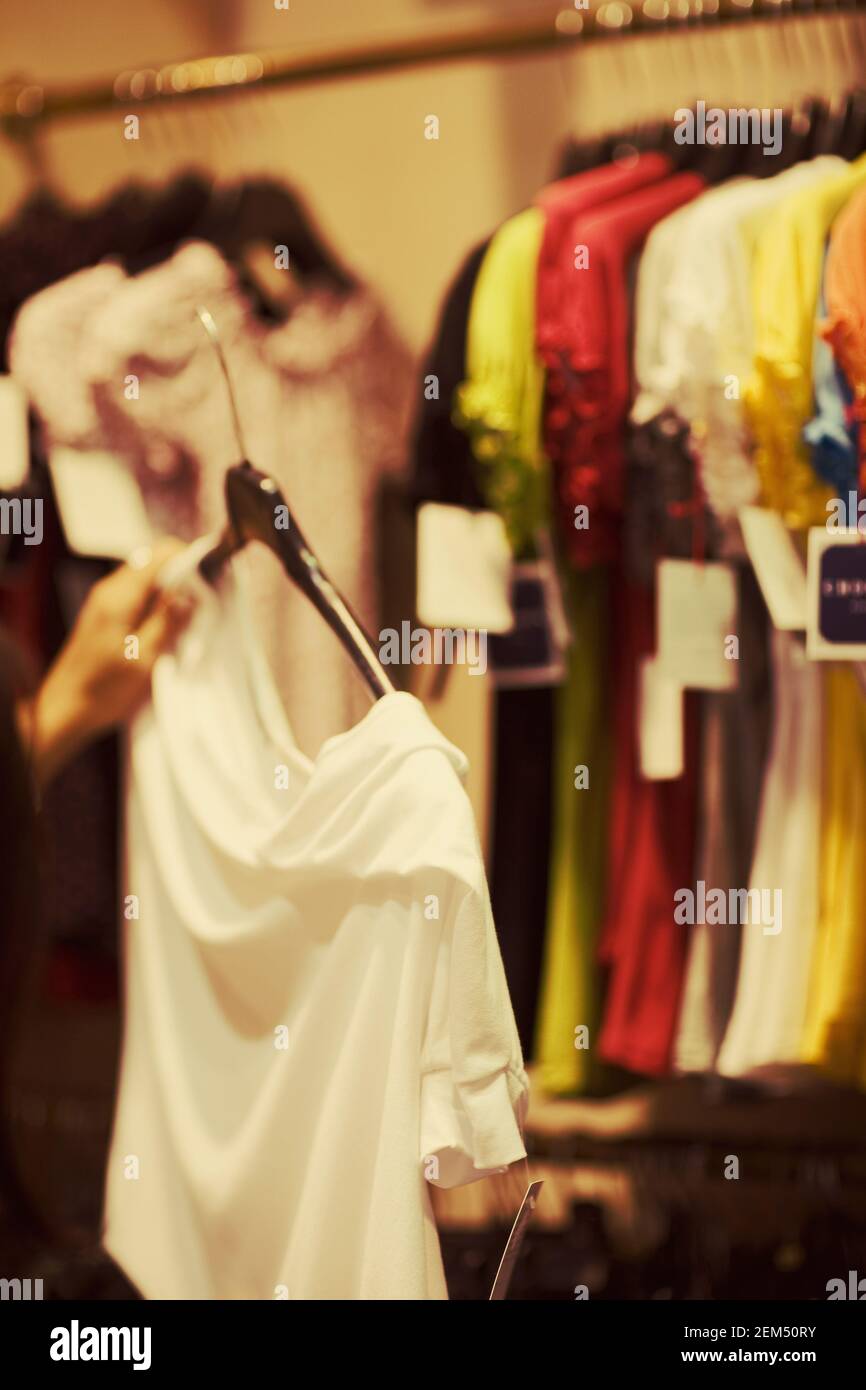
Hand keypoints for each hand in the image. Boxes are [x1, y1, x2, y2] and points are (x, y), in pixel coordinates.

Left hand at [23, 540, 195, 785]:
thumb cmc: (105, 689)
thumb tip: (189, 593)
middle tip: (200, 606)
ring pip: (145, 577)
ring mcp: (104, 600)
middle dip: (181, 577)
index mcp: (121, 596)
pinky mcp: (104, 613)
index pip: (161, 554)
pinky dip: (154, 602)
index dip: (189, 561)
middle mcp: (110, 589)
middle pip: (153, 562)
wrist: (66, 707)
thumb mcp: (144, 658)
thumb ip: (167, 621)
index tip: (209, 582)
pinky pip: (135, 593)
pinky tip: (164, 627)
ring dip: (168, 591)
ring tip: (185, 619)